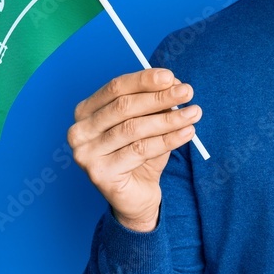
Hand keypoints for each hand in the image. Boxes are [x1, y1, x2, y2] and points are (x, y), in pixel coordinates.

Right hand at [68, 68, 201, 230]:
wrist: (136, 196)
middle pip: (123, 107)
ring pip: (133, 128)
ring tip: (193, 113)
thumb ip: (156, 103)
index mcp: (86, 111)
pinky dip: (168, 140)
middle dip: (159, 97)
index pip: (115, 87)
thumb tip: (173, 83)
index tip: (171, 76)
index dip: (144, 80)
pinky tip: (187, 133)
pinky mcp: (100, 174)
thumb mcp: (150, 123)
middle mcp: (80, 131)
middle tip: (187, 92)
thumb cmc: (140, 155)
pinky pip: (140, 150)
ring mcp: (86, 153)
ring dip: (168, 119)